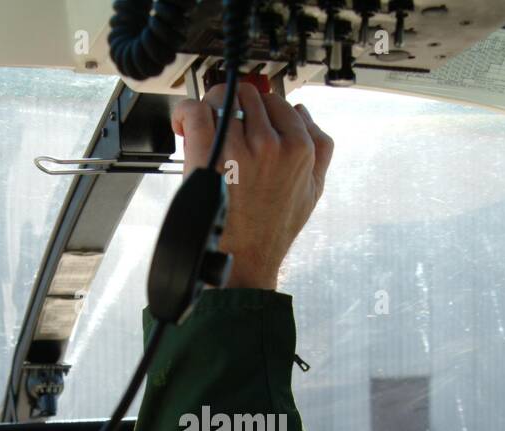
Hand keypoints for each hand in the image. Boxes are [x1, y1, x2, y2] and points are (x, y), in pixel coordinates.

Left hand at [171, 81, 333, 289]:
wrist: (245, 260)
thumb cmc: (273, 230)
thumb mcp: (314, 189)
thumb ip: (320, 147)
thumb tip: (303, 112)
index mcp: (300, 148)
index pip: (277, 101)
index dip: (260, 110)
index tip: (248, 121)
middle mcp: (272, 144)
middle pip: (249, 95)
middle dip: (236, 106)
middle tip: (226, 126)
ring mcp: (240, 148)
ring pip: (222, 99)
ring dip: (212, 110)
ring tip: (207, 130)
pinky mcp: (209, 154)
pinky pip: (196, 112)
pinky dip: (186, 111)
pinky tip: (184, 124)